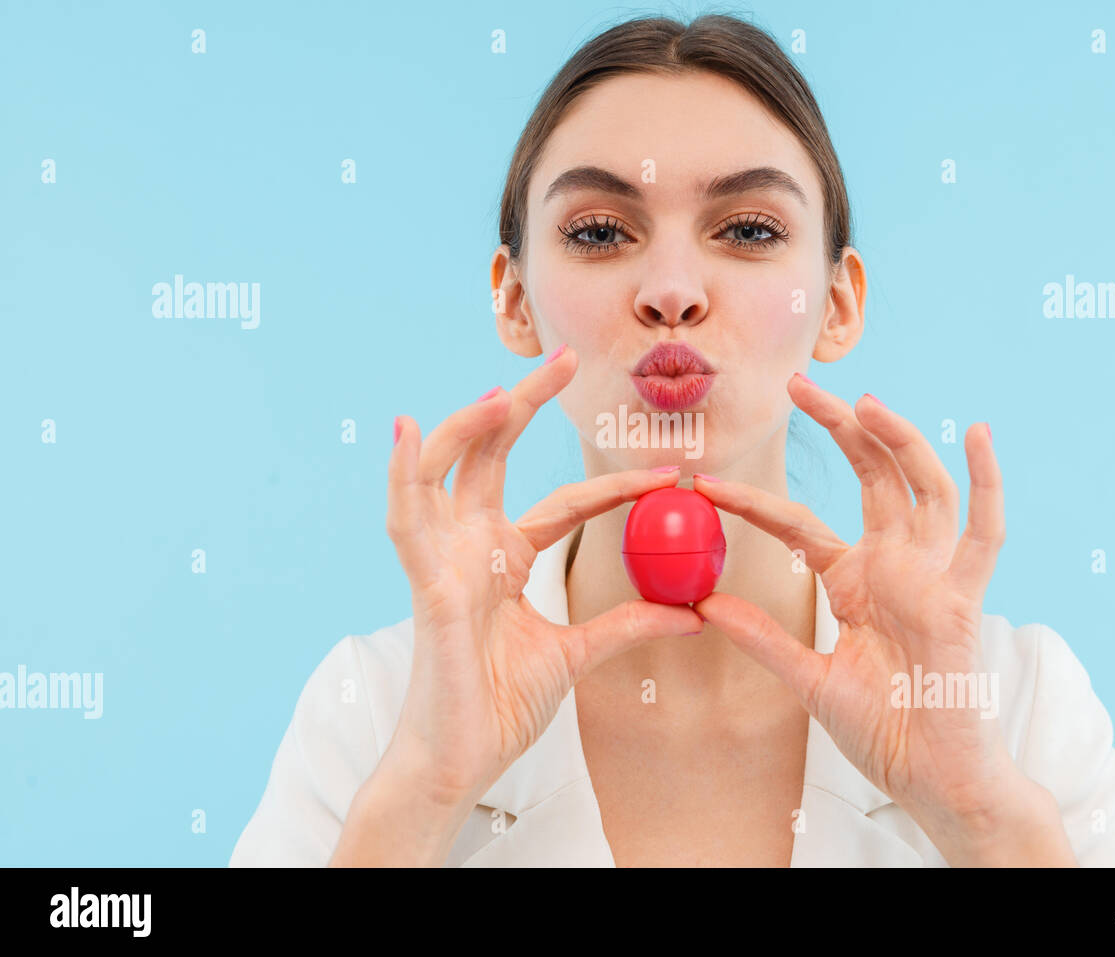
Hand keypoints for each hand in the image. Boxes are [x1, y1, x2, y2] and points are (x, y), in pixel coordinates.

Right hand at [382, 345, 703, 813]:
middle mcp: (472, 546)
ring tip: (507, 389)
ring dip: (470, 425)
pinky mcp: (426, 583)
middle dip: (525, 405)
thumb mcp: (578, 655)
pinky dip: (402, 472)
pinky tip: (408, 428)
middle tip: (567, 360)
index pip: (564, 501)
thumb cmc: (500, 704)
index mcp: (506, 558)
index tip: (670, 470)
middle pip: (494, 455)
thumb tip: (694, 613)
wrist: (462, 758)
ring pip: (445, 470)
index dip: (615, 483)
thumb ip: (628, 625)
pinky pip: (406, 518)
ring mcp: (444, 559)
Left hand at [691, 373, 1073, 863]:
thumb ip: (763, 640)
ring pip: (921, 489)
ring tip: (865, 400)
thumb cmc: (881, 730)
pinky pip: (983, 534)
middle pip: (869, 478)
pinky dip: (986, 484)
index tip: (704, 482)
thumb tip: (705, 606)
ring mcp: (932, 577)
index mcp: (855, 581)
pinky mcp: (964, 599)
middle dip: (839, 428)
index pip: (798, 524)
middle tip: (798, 384)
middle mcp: (894, 566)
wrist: (928, 777)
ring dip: (897, 442)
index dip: (752, 502)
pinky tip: (976, 434)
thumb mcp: (808, 680)